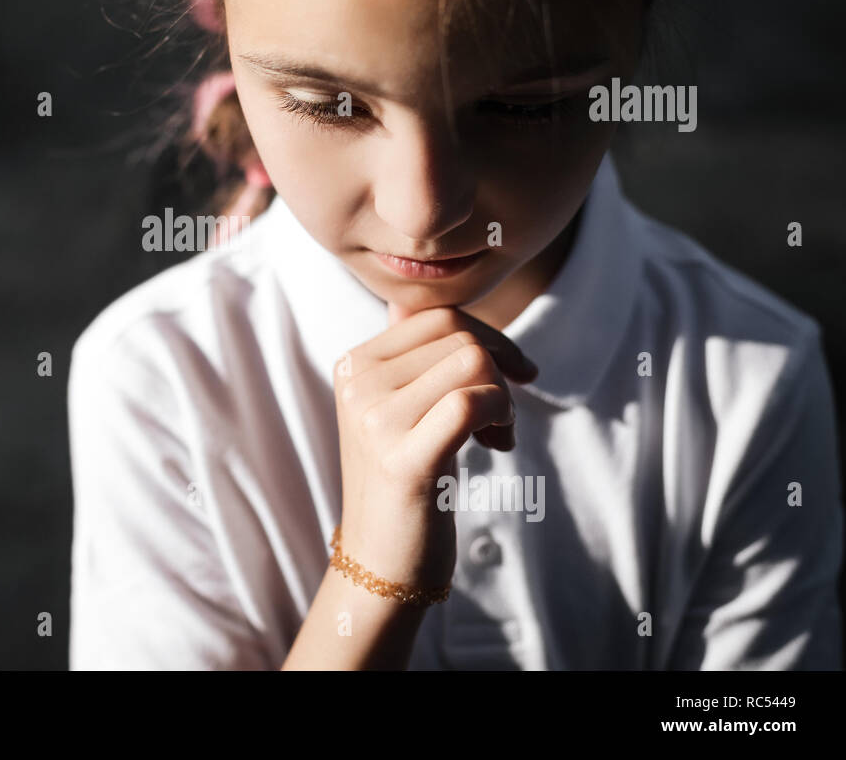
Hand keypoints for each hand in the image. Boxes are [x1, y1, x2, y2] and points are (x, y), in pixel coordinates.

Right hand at [331, 303, 538, 592]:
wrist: (381, 563)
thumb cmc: (404, 484)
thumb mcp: (395, 410)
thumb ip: (407, 356)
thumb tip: (410, 303)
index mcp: (353, 364)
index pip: (436, 316)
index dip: (488, 337)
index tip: (513, 375)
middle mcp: (357, 384)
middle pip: (459, 336)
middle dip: (500, 369)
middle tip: (502, 418)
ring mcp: (376, 420)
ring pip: (473, 364)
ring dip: (504, 398)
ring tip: (497, 436)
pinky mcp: (405, 458)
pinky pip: (474, 402)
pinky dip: (502, 415)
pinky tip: (498, 445)